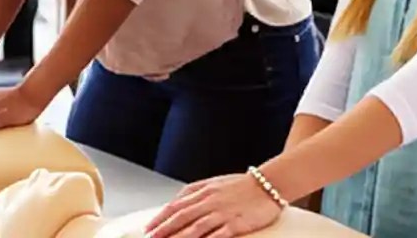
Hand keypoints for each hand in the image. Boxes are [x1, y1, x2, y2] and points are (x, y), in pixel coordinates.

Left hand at [144, 173, 282, 237]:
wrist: (268, 184)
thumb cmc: (241, 186)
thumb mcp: (213, 184)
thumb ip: (194, 192)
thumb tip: (176, 202)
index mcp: (203, 191)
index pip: (176, 206)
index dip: (160, 217)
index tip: (148, 228)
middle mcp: (209, 202)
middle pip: (181, 217)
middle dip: (164, 230)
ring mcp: (222, 213)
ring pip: (195, 228)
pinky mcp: (236, 224)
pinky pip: (218, 236)